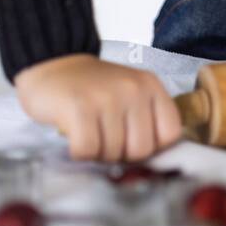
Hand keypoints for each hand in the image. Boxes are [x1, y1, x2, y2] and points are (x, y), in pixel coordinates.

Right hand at [14, 54, 183, 161]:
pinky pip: (87, 150)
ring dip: (98, 153)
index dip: (153, 146)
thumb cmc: (94, 87)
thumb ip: (146, 118)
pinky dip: (79, 152)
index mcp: (151, 85)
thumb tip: (155, 162)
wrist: (54, 63)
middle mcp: (134, 89)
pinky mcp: (79, 108)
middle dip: (122, 155)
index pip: (171, 133)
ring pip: (113, 153)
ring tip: (89, 132)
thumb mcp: (130, 93)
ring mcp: (107, 97)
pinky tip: (75, 136)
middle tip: (106, 138)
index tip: (133, 141)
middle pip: (141, 150)